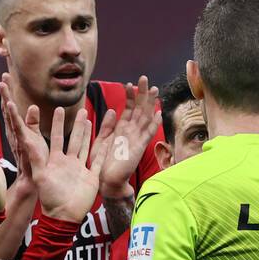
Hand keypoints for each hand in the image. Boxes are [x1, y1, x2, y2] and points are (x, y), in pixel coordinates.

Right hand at [0, 73, 35, 193]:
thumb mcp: (35, 140)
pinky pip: (13, 131)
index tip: (6, 77)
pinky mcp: (19, 147)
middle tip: (2, 77)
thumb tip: (34, 107)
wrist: (31, 185)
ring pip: (9, 119)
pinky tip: (5, 108)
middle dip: (6, 94)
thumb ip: (33, 124)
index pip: (13, 110)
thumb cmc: (34, 164)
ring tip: (2, 85)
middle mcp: (14, 135)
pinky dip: (8, 119)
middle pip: (9, 111)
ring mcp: (15, 141)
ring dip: (5, 102)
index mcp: (18, 132)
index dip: (9, 94)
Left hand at [0, 84, 101, 222]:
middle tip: (80, 109)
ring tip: (90, 120)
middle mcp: (68, 163)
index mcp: (55, 161)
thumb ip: (35, 156)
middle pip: (73, 139)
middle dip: (76, 125)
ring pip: (85, 147)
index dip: (57, 124)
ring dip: (88, 134)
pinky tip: (107, 140)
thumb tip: (25, 138)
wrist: (63, 216)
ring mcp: (80, 169)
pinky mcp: (91, 178)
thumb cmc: (49, 198)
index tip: (58, 109)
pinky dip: (103, 151)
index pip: (57, 138)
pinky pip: (98, 161)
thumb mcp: (39, 175)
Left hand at [94, 77, 159, 199]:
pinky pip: (147, 134)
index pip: (128, 109)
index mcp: (121, 130)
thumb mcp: (101, 140)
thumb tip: (113, 109)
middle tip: (144, 78)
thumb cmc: (101, 163)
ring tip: (153, 89)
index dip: (130, 97)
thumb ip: (106, 125)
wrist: (106, 181)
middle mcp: (130, 132)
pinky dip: (153, 124)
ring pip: (145, 118)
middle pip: (139, 110)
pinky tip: (158, 113)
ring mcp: (136, 139)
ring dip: (149, 104)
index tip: (129, 83)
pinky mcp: (139, 148)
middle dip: (141, 94)